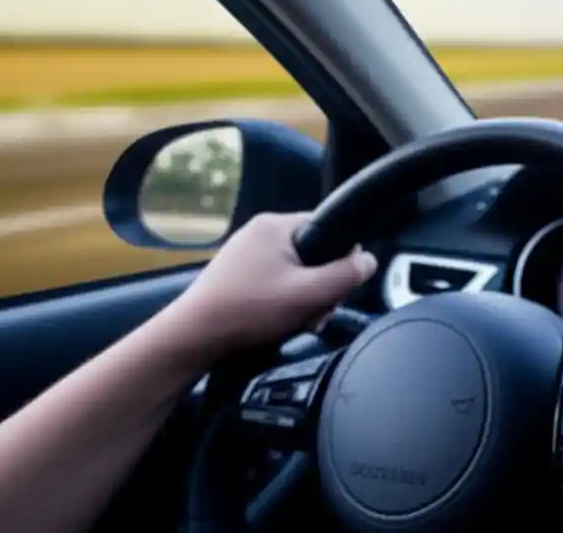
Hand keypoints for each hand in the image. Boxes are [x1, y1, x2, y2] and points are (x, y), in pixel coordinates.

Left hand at [164, 212, 377, 356]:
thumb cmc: (250, 310)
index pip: (328, 229)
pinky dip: (281, 303)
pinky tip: (276, 324)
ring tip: (295, 323)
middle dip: (320, 286)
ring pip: (294, 272)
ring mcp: (243, 254)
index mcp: (276, 224)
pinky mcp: (233, 276)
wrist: (192, 338)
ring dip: (303, 299)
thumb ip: (347, 275)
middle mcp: (259, 232)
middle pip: (312, 254)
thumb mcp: (310, 294)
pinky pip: (273, 283)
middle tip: (314, 314)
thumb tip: (370, 260)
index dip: (342, 259)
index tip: (337, 289)